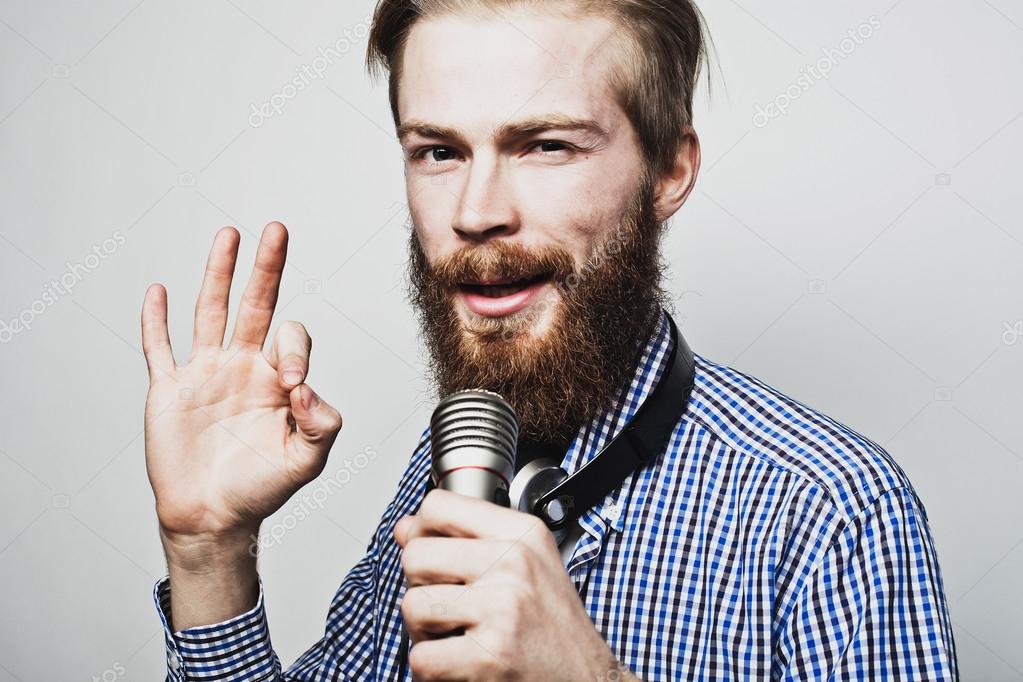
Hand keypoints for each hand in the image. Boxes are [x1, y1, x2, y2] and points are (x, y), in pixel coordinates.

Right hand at [141, 222, 342, 568]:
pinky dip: (155, 321)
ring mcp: (205, 374)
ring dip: (218, 274)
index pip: (291, 337)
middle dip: (267, 267)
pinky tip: (159, 292)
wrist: (214, 518)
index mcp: (277, 379)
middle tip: (277, 229)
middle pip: (256, 304)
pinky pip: (159, 348)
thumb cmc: (261, 490)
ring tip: (229, 235)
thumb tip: (303, 386)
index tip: (291, 384)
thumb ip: (321, 423)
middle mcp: (243, 367)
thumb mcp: (308, 460)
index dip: (295, 349)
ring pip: (210, 312)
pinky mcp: (170, 390)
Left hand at [394, 489, 636, 680]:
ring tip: (454, 638)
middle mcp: (514, 563)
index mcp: (522, 534)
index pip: (438, 506)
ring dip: (423, 632)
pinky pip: (421, 657)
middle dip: (419, 588)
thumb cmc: (554, 628)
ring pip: (412, 605)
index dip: (421, 533)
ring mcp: (503, 608)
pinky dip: (431, 670)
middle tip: (446, 608)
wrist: (589, 681)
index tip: (433, 557)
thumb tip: (405, 528)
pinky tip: (458, 665)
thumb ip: (465, 540)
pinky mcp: (492, 655)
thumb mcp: (525, 565)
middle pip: (416, 555)